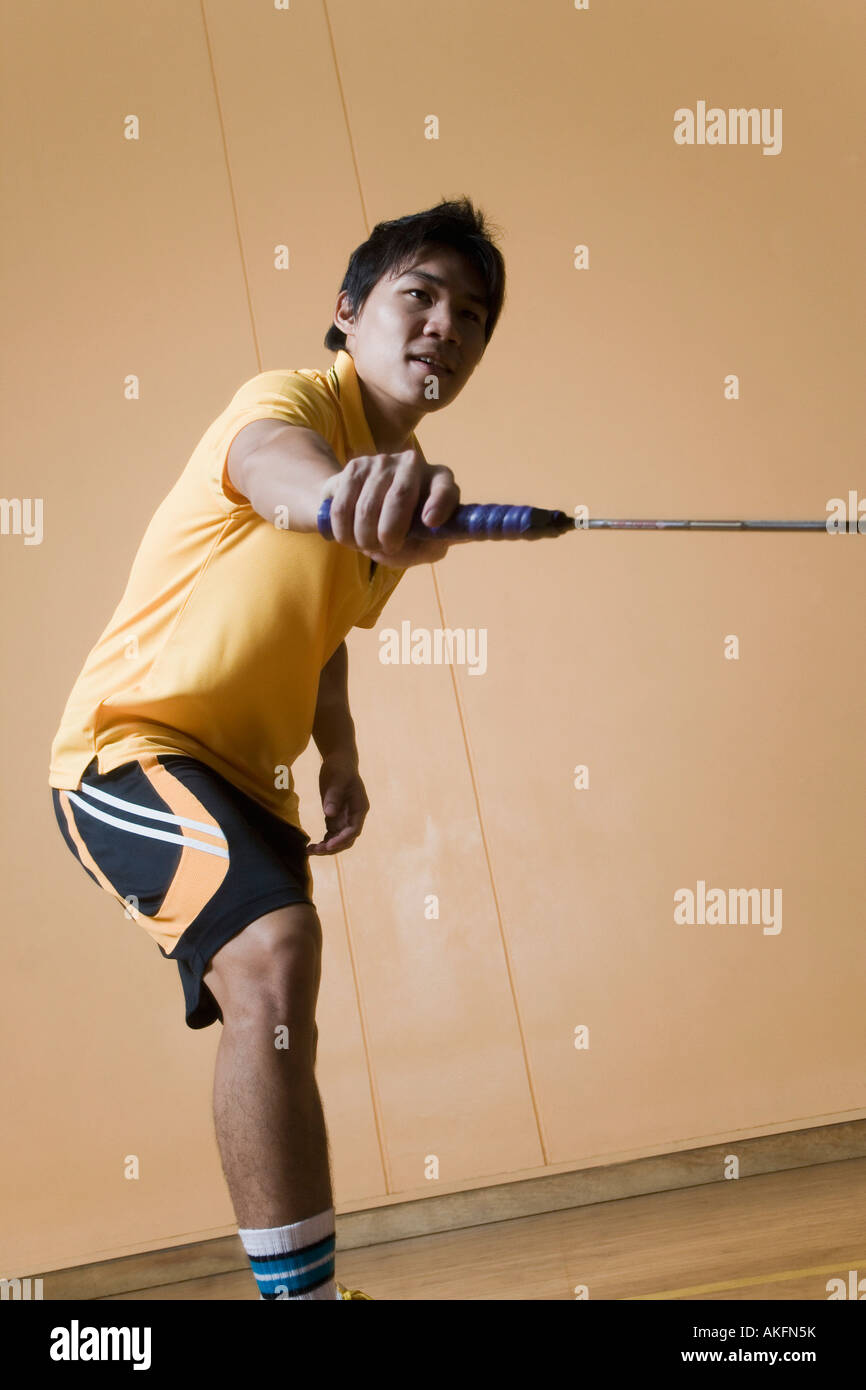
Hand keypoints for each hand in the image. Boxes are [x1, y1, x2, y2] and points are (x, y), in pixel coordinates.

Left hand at [306, 753, 369, 854]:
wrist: (338, 760)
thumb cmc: (340, 767)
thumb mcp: (337, 779)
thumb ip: (334, 796)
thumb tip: (329, 814)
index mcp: (359, 808)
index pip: (353, 830)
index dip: (342, 839)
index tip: (328, 846)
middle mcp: (354, 816)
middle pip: (346, 839)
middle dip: (333, 847)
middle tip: (315, 851)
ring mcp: (345, 818)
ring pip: (338, 840)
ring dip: (326, 848)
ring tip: (310, 851)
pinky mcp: (335, 818)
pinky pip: (331, 835)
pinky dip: (323, 842)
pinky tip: (311, 846)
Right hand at [320, 449, 460, 567]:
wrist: (369, 513)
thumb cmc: (407, 531)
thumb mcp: (426, 543)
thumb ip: (435, 543)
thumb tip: (440, 537)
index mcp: (440, 481)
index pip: (444, 489)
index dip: (439, 503)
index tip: (430, 522)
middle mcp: (414, 464)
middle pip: (399, 497)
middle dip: (389, 533)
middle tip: (387, 548)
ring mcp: (383, 462)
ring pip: (366, 508)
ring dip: (364, 538)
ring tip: (368, 545)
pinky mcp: (355, 467)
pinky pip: (342, 507)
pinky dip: (343, 532)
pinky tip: (350, 537)